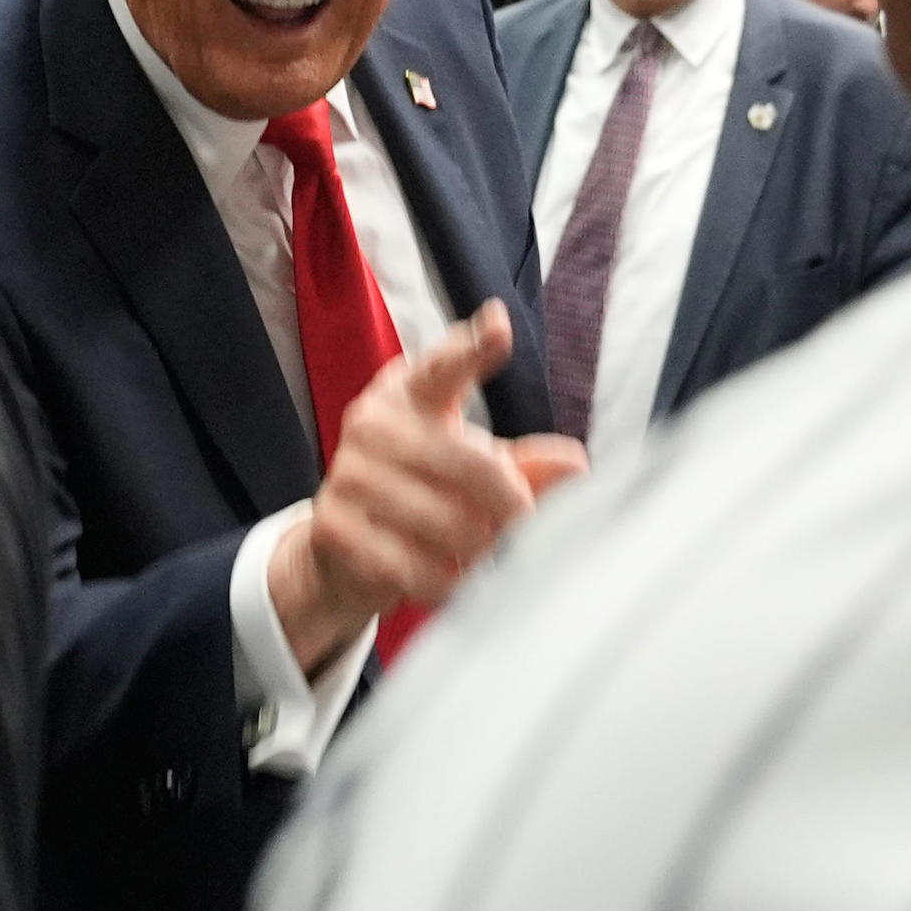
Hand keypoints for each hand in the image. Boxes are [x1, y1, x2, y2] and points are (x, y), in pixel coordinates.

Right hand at [269, 304, 588, 666]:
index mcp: (408, 391)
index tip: (498, 327)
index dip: (472, 349)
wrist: (338, 545)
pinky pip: (415, 567)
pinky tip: (451, 578)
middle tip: (525, 522)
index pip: (443, 366)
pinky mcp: (334, 527)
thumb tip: (576, 465)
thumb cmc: (418, 488)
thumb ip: (523, 463)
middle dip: (511, 503)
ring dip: (480, 549)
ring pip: (449, 523)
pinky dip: (447, 583)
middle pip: (469, 463)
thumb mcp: (468, 463)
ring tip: (482, 553)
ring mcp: (347, 474)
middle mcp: (371, 422)